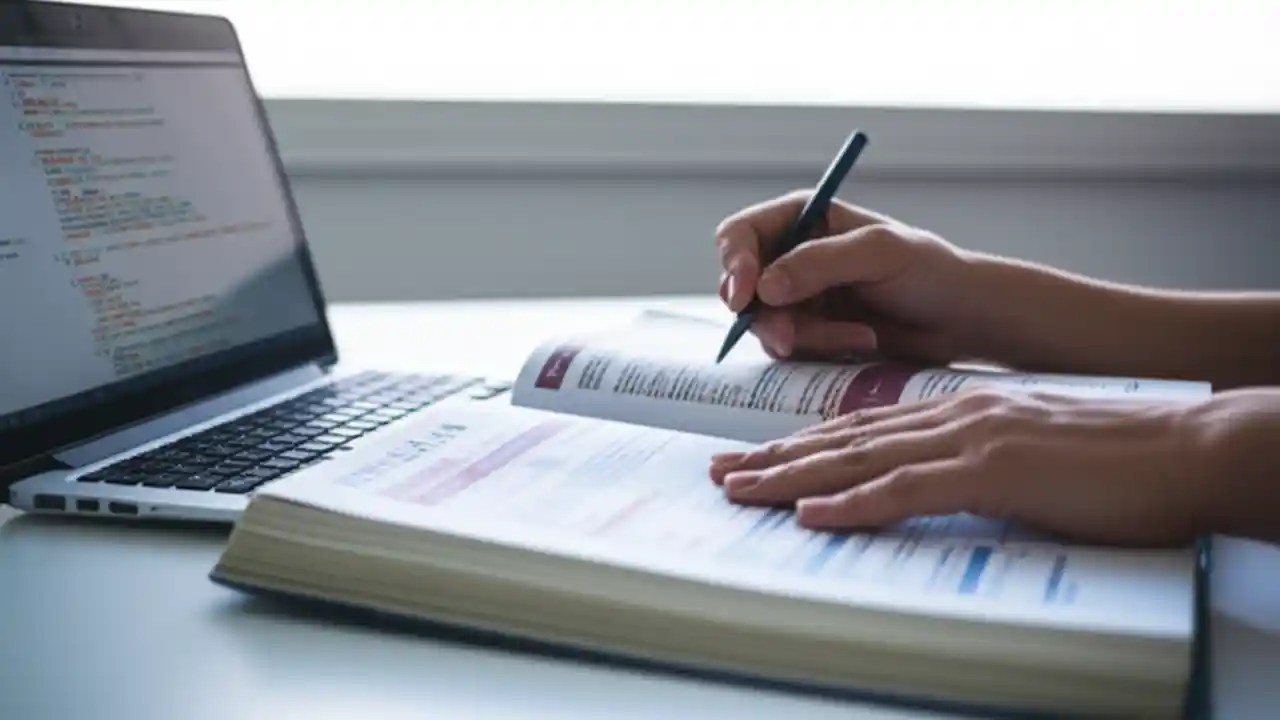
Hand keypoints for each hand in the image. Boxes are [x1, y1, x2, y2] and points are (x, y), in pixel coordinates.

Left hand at [708, 388, 1216, 545]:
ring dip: (791, 478)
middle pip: (843, 439)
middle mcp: (952, 417)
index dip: (804, 444)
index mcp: (958, 410)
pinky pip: (907, 491)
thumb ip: (976, 456)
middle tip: (721, 472)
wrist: (1182, 447)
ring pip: (858, 459)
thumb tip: (936, 476)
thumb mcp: (1027, 448)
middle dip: (775, 457)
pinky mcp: (993, 473)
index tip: (757, 458)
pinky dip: (853, 504)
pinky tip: (811, 516)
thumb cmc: (1111, 457)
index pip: (863, 428)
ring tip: (740, 489)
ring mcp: (970, 441)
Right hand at [715, 191, 984, 363]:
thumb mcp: (879, 254)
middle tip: (791, 339)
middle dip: (765, 315)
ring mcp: (798, 298)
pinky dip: (821, 351)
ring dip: (805, 338)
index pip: (741, 234)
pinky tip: (862, 342)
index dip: (735, 263)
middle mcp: (792, 256)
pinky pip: (788, 349)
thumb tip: (763, 288)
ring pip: (764, 324)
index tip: (745, 296)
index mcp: (803, 219)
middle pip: (741, 286)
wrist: (961, 320)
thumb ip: (819, 263)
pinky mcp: (809, 334)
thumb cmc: (930, 272)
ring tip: (858, 337)